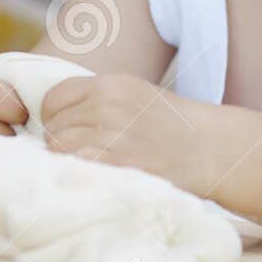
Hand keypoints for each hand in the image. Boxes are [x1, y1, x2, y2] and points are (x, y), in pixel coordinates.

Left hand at [38, 72, 204, 191]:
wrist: (211, 149)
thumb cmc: (170, 128)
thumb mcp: (134, 96)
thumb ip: (97, 101)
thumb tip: (50, 120)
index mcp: (110, 84)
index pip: (53, 99)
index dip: (55, 119)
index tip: (69, 133)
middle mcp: (108, 104)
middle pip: (53, 127)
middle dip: (61, 143)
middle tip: (86, 155)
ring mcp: (113, 133)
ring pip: (58, 148)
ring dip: (68, 161)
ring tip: (92, 167)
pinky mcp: (119, 162)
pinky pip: (73, 166)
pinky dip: (78, 174)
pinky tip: (97, 177)